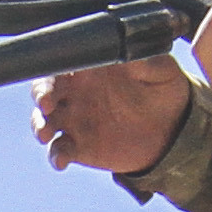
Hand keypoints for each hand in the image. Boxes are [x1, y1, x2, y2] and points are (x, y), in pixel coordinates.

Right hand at [32, 55, 191, 176]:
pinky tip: (61, 161)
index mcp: (90, 68)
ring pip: (44, 120)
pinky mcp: (79, 146)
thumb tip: (130, 51)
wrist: (173, 129)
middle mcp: (76, 92)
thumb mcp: (161, 70)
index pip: (64, 61)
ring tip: (45, 134)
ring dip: (39, 125)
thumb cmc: (164, 90)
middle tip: (46, 103)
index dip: (54, 65)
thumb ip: (146, 60)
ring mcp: (74, 120)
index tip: (57, 72)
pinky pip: (59, 150)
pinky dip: (56, 156)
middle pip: (45, 89)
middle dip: (40, 94)